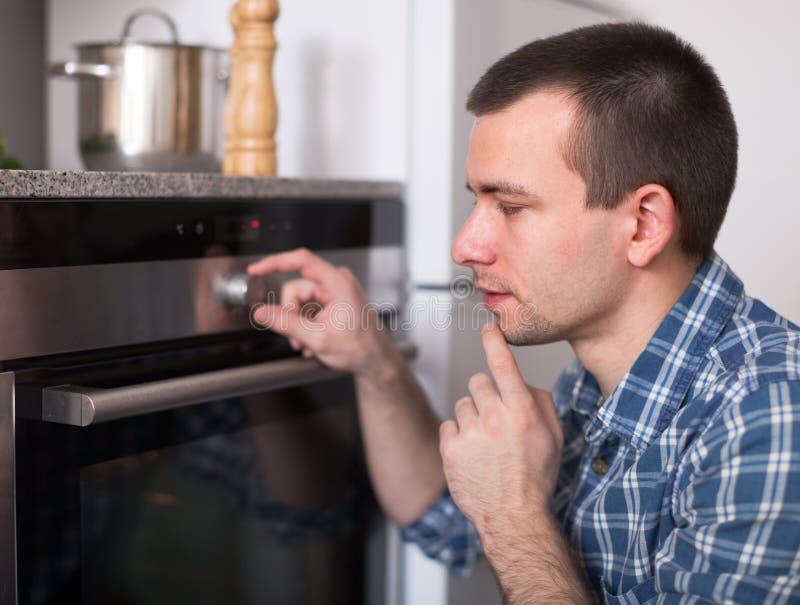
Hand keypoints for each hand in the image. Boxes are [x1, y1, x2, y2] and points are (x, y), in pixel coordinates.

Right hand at [247, 247, 394, 376]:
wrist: (376, 362)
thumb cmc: (360, 349)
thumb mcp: (318, 338)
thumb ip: (286, 323)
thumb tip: (262, 312)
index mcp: (338, 283)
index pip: (301, 261)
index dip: (275, 263)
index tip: (256, 270)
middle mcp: (337, 282)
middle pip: (296, 289)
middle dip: (291, 315)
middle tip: (296, 338)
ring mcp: (335, 292)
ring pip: (299, 302)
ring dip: (297, 324)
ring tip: (307, 344)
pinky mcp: (333, 302)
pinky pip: (308, 308)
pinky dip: (305, 325)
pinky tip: (312, 340)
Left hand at [439, 323, 563, 540]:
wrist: (513, 517)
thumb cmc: (534, 478)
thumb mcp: (553, 437)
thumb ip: (539, 402)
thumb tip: (522, 382)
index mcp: (522, 412)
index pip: (504, 365)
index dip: (494, 342)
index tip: (488, 329)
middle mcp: (495, 418)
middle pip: (479, 381)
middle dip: (486, 395)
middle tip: (495, 419)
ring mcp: (470, 434)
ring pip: (462, 403)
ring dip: (471, 417)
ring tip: (485, 442)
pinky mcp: (450, 449)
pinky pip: (448, 425)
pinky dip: (457, 436)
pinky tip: (471, 453)